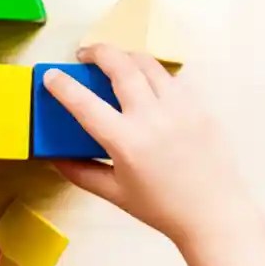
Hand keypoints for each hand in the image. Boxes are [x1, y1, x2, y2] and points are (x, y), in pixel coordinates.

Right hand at [43, 45, 258, 247]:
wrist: (213, 214)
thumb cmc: (162, 208)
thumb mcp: (115, 193)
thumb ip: (80, 173)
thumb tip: (54, 157)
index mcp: (127, 142)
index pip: (85, 103)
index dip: (62, 86)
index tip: (51, 76)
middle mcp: (153, 118)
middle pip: (120, 66)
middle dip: (98, 52)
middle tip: (85, 54)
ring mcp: (180, 108)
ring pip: (148, 64)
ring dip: (126, 57)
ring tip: (115, 62)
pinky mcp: (200, 107)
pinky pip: (172, 79)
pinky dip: (153, 75)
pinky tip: (147, 85)